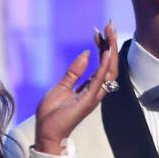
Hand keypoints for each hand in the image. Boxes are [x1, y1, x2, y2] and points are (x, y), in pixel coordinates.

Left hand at [33, 19, 119, 154]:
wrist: (46, 131)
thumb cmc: (53, 113)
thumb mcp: (62, 86)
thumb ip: (74, 72)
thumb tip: (86, 54)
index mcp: (89, 88)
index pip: (101, 64)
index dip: (102, 47)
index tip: (100, 32)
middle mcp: (95, 91)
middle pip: (109, 65)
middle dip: (111, 45)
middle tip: (110, 26)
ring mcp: (93, 96)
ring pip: (108, 71)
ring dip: (111, 52)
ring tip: (111, 34)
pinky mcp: (88, 101)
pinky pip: (100, 81)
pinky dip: (104, 66)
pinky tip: (107, 52)